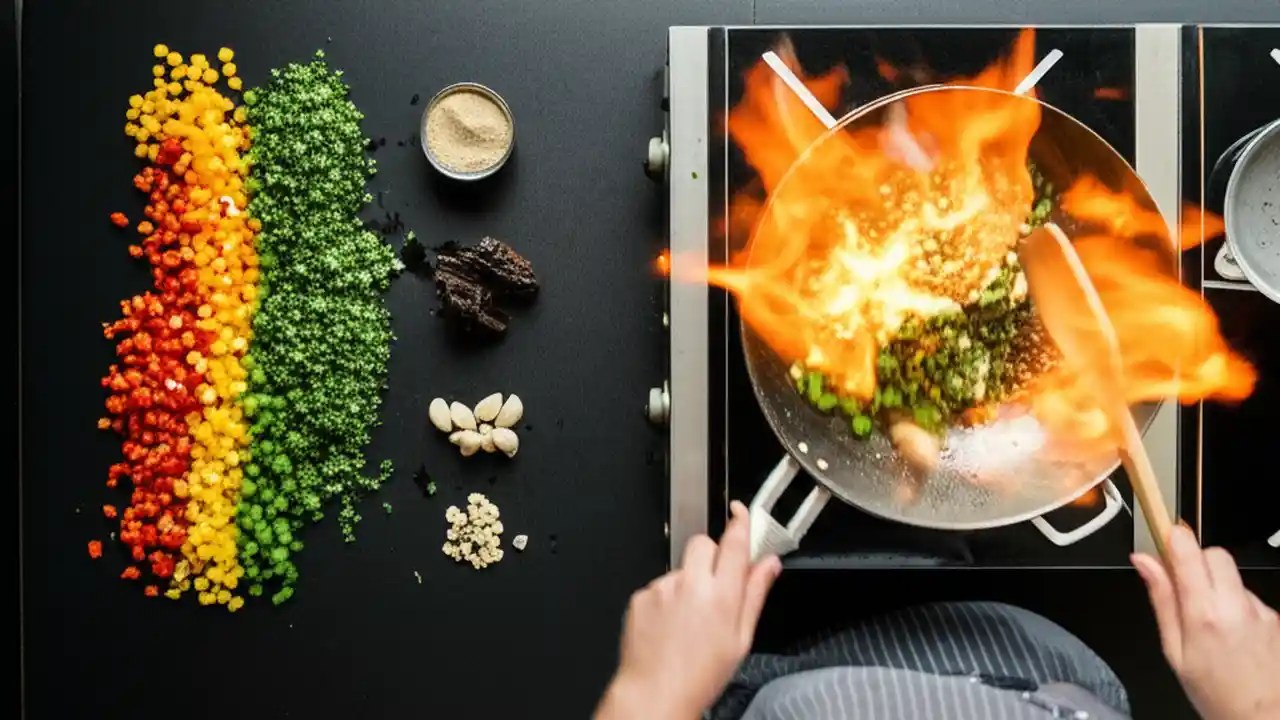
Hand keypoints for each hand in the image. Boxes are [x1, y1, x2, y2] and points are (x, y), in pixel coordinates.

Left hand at [595, 501, 781, 719]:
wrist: (654, 694)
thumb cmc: (699, 676)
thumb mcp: (740, 640)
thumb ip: (755, 595)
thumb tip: (770, 566)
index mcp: (722, 596)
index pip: (735, 543)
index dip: (740, 522)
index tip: (741, 511)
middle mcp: (691, 585)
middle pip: (704, 543)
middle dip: (712, 554)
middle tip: (716, 583)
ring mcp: (662, 588)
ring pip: (681, 567)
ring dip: (688, 582)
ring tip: (688, 620)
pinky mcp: (641, 596)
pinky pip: (659, 585)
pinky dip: (666, 599)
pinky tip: (669, 626)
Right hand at [1132, 526, 1279, 719]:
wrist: (1264, 718)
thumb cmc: (1214, 693)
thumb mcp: (1174, 651)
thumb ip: (1161, 600)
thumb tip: (1144, 562)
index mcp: (1204, 614)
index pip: (1189, 551)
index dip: (1174, 537)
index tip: (1164, 538)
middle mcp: (1236, 606)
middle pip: (1215, 554)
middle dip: (1196, 561)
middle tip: (1185, 587)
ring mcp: (1261, 611)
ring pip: (1233, 577)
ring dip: (1217, 587)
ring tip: (1211, 625)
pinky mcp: (1276, 618)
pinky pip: (1249, 597)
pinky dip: (1236, 606)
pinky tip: (1232, 635)